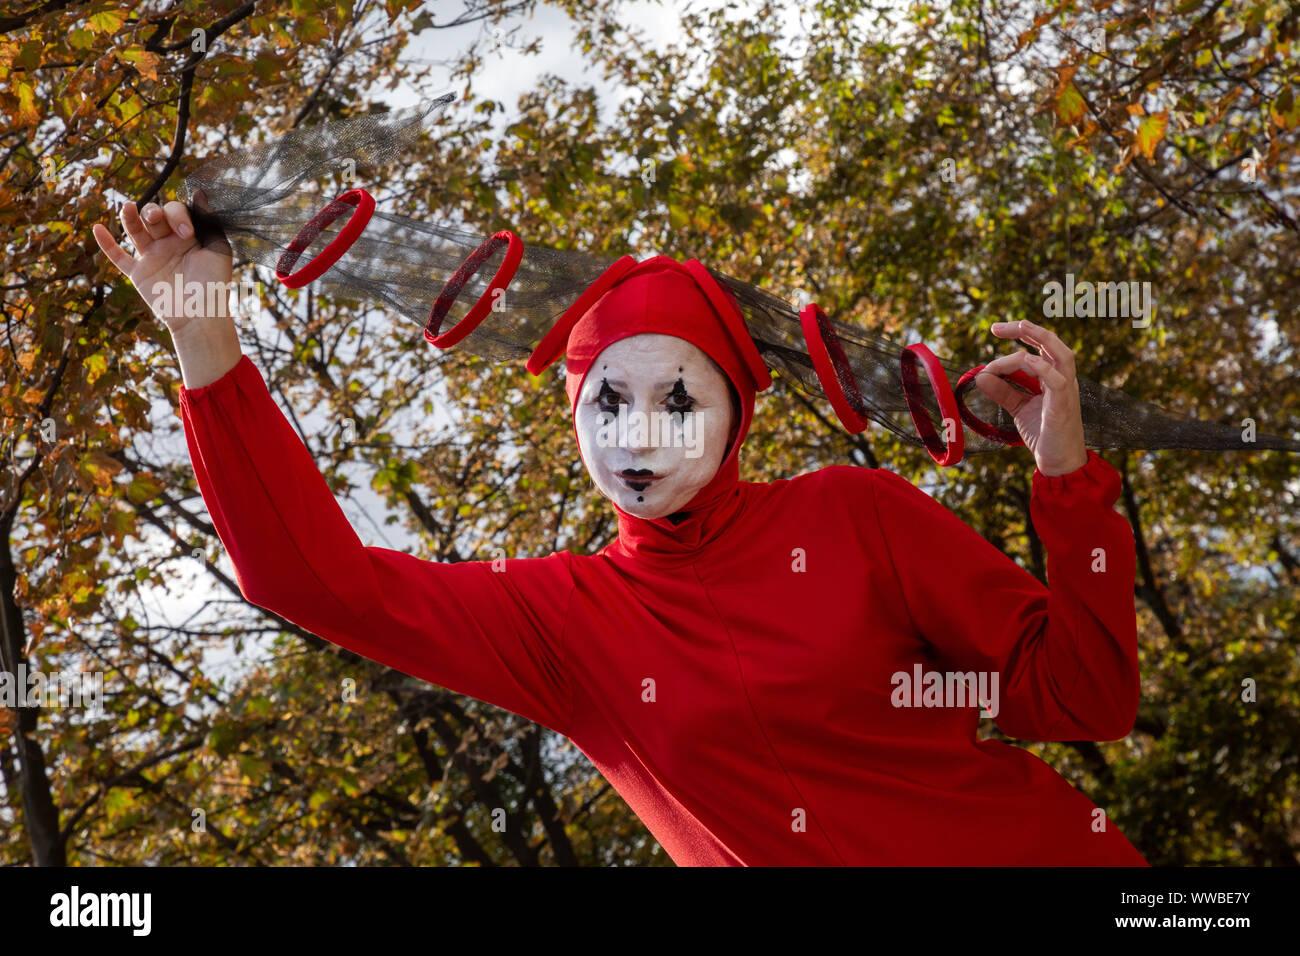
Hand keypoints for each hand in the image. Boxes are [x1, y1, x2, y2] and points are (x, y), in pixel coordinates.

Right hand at [90, 192, 232, 336]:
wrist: (200, 314)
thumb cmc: (214, 282)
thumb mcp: (218, 248)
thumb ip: (208, 221)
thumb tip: (199, 192)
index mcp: (187, 236)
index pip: (175, 211)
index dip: (177, 215)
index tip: (186, 233)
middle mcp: (168, 243)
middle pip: (153, 216)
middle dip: (153, 212)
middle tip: (160, 222)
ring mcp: (152, 257)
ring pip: (135, 231)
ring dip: (130, 218)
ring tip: (126, 207)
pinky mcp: (139, 273)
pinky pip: (119, 257)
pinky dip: (107, 244)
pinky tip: (98, 228)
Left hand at [976, 319, 1088, 476]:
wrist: (1058, 463)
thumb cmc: (1043, 433)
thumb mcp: (1018, 407)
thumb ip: (1002, 391)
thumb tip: (980, 376)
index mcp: (1054, 377)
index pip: (1040, 347)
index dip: (1021, 334)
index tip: (994, 330)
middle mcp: (1063, 379)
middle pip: (1053, 344)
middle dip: (1028, 329)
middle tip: (997, 327)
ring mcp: (1066, 391)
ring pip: (1062, 355)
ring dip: (1040, 340)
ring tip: (1018, 330)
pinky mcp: (1063, 406)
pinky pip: (1058, 380)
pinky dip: (1041, 367)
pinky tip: (1024, 360)